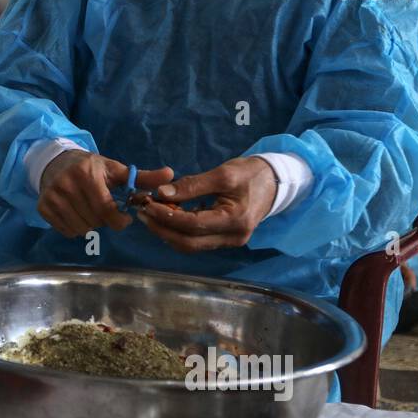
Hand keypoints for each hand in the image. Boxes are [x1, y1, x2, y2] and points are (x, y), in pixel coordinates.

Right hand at [37, 150, 173, 237]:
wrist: (56, 162)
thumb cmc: (92, 168)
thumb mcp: (116, 170)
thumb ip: (143, 177)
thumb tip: (170, 174)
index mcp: (87, 174)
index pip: (106, 209)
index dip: (119, 220)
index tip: (123, 217)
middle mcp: (66, 184)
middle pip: (95, 221)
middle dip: (105, 220)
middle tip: (104, 209)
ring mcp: (52, 196)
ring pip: (81, 229)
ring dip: (91, 225)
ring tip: (91, 210)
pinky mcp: (43, 207)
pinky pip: (67, 231)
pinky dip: (77, 228)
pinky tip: (78, 213)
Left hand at [136, 156, 275, 252]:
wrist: (275, 181)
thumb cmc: (251, 174)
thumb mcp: (223, 173)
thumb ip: (193, 185)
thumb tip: (162, 193)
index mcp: (235, 220)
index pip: (193, 225)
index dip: (167, 216)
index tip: (148, 204)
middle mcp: (233, 238)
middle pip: (188, 242)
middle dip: (162, 229)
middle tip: (142, 213)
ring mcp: (229, 242)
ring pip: (191, 245)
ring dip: (168, 231)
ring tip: (151, 214)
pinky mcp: (225, 240)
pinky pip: (197, 240)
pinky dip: (179, 231)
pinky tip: (168, 216)